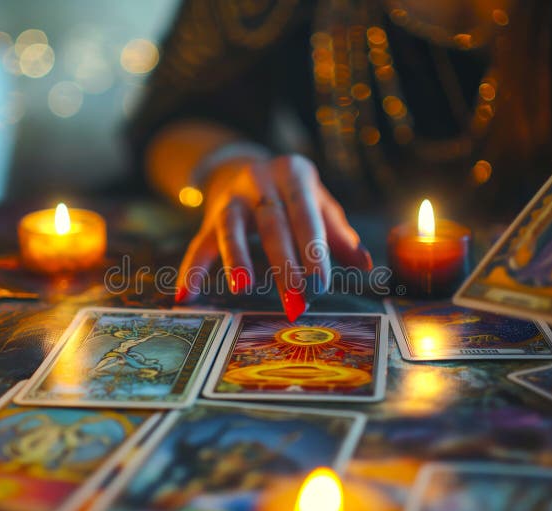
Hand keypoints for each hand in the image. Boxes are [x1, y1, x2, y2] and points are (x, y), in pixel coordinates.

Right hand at [174, 154, 371, 320]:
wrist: (246, 166)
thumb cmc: (294, 194)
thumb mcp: (319, 204)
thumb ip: (339, 234)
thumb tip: (366, 264)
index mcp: (293, 175)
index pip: (305, 214)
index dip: (313, 249)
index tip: (321, 283)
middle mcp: (259, 180)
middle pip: (271, 225)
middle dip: (283, 265)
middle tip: (295, 302)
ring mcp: (231, 198)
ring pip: (231, 228)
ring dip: (236, 258)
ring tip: (242, 288)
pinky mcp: (209, 216)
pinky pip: (198, 243)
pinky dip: (191, 270)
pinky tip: (186, 296)